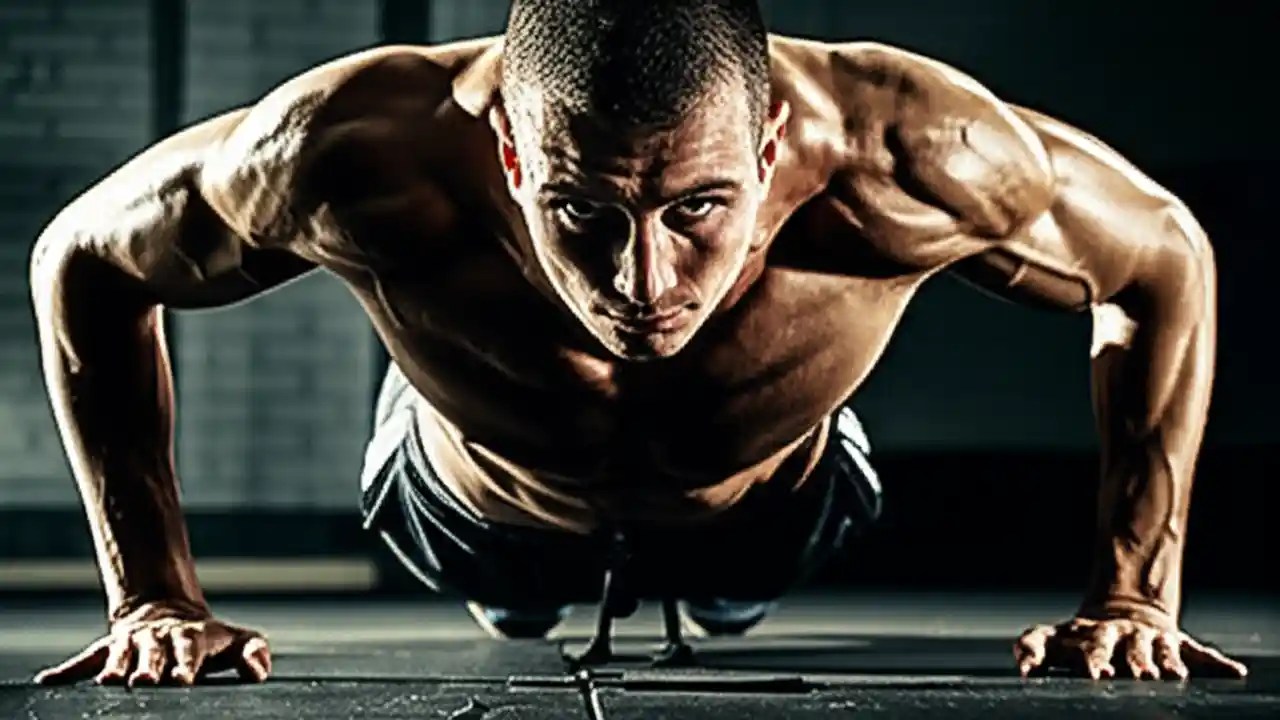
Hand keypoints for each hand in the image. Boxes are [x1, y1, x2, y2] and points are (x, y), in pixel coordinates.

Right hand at [33, 601, 271, 685]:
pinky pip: (85, 659)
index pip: (190, 650)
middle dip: (149, 666)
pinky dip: (67, 671)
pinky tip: (48, 682)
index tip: (184, 680)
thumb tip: (260, 671)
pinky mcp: (109, 648)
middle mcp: (159, 639)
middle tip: (145, 682)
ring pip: (121, 654)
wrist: (170, 611)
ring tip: (108, 682)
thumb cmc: (209, 639)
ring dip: (115, 667)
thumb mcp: (236, 641)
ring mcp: (133, 643)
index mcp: (191, 637)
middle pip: (154, 653)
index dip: (186, 664)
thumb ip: (253, 653)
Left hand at [1014, 616, 1247, 679]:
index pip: (1083, 648)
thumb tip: (1022, 667)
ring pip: (1155, 650)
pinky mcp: (1174, 641)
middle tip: (1112, 676)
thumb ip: (1033, 647)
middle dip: (1116, 661)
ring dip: (1161, 663)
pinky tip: (1234, 672)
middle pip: (1113, 646)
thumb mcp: (1055, 637)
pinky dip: (1216, 663)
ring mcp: (1146, 638)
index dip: (1086, 659)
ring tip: (1167, 676)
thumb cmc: (1083, 636)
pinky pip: (1198, 652)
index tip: (1091, 674)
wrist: (1125, 609)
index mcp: (1087, 636)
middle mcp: (1117, 635)